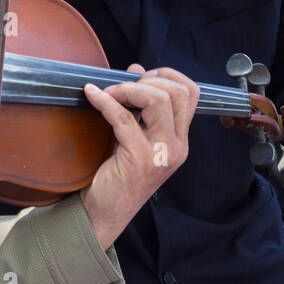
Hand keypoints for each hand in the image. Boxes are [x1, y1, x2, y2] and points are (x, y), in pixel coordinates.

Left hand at [79, 64, 198, 248]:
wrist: (103, 214)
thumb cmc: (117, 175)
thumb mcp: (135, 137)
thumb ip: (140, 106)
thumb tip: (136, 70)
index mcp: (179, 140)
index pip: (191, 94)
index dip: (168, 76)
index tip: (142, 76)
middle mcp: (177, 147)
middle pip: (178, 93)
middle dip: (148, 80)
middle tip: (123, 87)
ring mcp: (161, 154)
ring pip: (158, 101)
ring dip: (129, 89)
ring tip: (109, 93)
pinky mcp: (139, 160)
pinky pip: (124, 118)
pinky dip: (106, 101)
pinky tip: (92, 96)